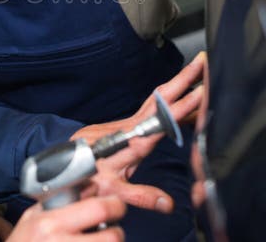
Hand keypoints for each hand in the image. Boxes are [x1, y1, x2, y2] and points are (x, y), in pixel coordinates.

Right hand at [7, 196, 125, 241]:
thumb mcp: (31, 216)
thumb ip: (58, 201)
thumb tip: (89, 188)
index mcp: (50, 223)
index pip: (99, 209)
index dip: (115, 205)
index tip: (115, 205)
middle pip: (112, 236)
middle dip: (117, 231)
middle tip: (113, 228)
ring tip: (100, 240)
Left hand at [70, 52, 205, 213]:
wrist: (63, 163)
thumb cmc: (84, 175)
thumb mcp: (112, 190)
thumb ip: (140, 195)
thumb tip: (167, 204)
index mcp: (133, 142)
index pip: (162, 120)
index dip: (182, 106)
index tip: (200, 91)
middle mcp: (131, 127)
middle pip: (160, 99)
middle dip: (182, 80)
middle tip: (201, 62)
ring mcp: (127, 123)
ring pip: (156, 100)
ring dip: (176, 84)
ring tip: (196, 71)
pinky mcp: (124, 124)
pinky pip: (151, 107)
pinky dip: (169, 99)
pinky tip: (182, 99)